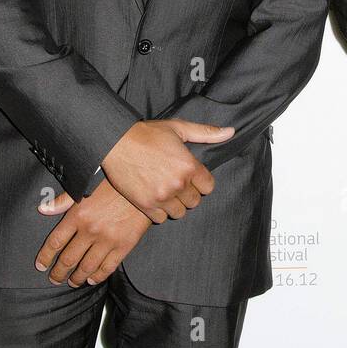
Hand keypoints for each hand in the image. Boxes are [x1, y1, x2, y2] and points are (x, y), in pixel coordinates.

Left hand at [35, 180, 152, 286]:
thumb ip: (63, 200)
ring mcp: (107, 240)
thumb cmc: (113, 184)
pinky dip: (97, 277)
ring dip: (76, 278)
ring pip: (86, 267)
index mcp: (78, 215)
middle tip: (54, 279)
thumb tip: (43, 209)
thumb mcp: (85, 186)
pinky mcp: (124, 246)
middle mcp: (90, 230)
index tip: (41, 266)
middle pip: (68, 259)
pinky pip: (107, 268)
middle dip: (58, 273)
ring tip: (71, 282)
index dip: (45, 257)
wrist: (144, 187)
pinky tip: (91, 279)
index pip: (55, 242)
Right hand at [100, 119, 230, 222]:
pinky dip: (160, 211)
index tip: (191, 177)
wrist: (115, 142)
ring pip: (179, 212)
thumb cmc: (147, 134)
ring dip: (175, 204)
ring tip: (166, 191)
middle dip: (188, 193)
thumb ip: (206, 133)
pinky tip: (154, 198)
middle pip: (195, 201)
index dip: (201, 182)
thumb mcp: (179, 128)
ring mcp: (161, 196)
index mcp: (188, 166)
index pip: (208, 187)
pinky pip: (162, 218)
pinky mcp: (145, 205)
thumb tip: (231, 132)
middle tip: (176, 183)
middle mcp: (177, 184)